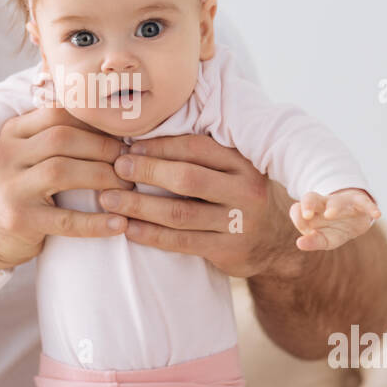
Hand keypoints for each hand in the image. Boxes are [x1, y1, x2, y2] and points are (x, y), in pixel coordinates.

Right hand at [0, 106, 133, 269]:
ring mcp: (11, 187)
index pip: (58, 113)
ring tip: (127, 189)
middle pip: (61, 138)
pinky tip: (119, 223)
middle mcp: (9, 154)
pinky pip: (64, 219)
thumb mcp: (28, 154)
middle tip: (129, 163)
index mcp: (14, 132)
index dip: (94, 122)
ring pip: (61, 171)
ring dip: (102, 177)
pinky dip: (96, 222)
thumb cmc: (21, 187)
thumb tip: (113, 125)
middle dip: (103, 149)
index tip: (122, 136)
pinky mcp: (19, 219)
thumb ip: (57, 136)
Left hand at [98, 134, 296, 277]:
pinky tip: (128, 229)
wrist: (277, 241)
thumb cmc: (241, 195)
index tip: (130, 146)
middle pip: (187, 178)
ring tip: (109, 200)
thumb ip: (203, 156)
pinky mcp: (228, 250)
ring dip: (139, 206)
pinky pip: (181, 243)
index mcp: (243, 162)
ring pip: (180, 213)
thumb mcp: (234, 169)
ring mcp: (238, 223)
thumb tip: (143, 136)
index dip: (160, 146)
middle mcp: (245, 190)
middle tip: (116, 169)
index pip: (197, 148)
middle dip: (147, 172)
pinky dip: (151, 235)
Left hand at [290, 188, 380, 251]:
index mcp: (311, 212)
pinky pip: (365, 203)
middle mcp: (323, 204)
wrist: (354, 219)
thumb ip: (312, 240)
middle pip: (311, 197)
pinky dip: (371, 207)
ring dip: (334, 206)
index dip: (297, 216)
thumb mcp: (323, 238)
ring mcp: (342, 202)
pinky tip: (377, 214)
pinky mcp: (359, 203)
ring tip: (330, 214)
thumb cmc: (333, 229)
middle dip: (308, 204)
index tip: (302, 231)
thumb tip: (300, 243)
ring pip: (337, 201)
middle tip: (306, 216)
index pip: (298, 209)